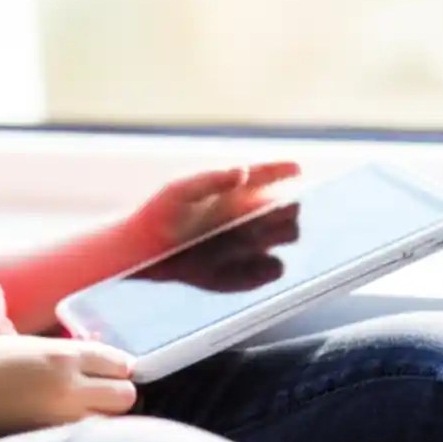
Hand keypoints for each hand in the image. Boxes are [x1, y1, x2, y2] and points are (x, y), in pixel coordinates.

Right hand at [0, 336, 137, 436]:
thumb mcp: (25, 346)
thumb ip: (63, 352)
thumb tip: (98, 359)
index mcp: (60, 358)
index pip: (119, 363)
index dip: (119, 366)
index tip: (114, 369)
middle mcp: (67, 390)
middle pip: (125, 395)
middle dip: (117, 391)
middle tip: (99, 390)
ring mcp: (58, 422)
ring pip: (109, 421)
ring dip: (102, 413)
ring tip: (79, 408)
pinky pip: (83, 435)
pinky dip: (82, 428)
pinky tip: (64, 421)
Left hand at [125, 161, 301, 251]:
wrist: (147, 253)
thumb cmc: (160, 214)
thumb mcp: (179, 191)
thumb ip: (213, 180)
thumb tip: (243, 172)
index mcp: (238, 189)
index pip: (272, 174)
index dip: (285, 170)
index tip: (295, 170)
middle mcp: (252, 213)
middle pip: (291, 207)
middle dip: (281, 210)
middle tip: (256, 216)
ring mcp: (255, 242)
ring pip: (290, 233)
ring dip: (272, 235)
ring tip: (241, 238)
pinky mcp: (250, 271)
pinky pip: (275, 268)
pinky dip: (263, 265)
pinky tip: (237, 263)